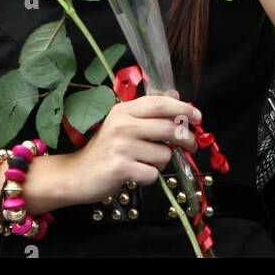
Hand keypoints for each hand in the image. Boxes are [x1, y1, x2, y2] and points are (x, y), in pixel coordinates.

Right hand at [57, 95, 200, 204]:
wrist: (76, 174)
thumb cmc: (104, 149)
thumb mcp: (122, 123)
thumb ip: (147, 111)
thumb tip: (177, 97)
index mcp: (123, 110)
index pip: (160, 103)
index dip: (183, 108)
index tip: (198, 116)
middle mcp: (122, 125)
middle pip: (169, 128)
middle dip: (186, 139)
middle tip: (190, 145)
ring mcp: (121, 146)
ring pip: (164, 154)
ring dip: (161, 162)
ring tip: (144, 162)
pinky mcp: (121, 168)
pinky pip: (153, 173)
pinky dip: (149, 176)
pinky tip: (135, 174)